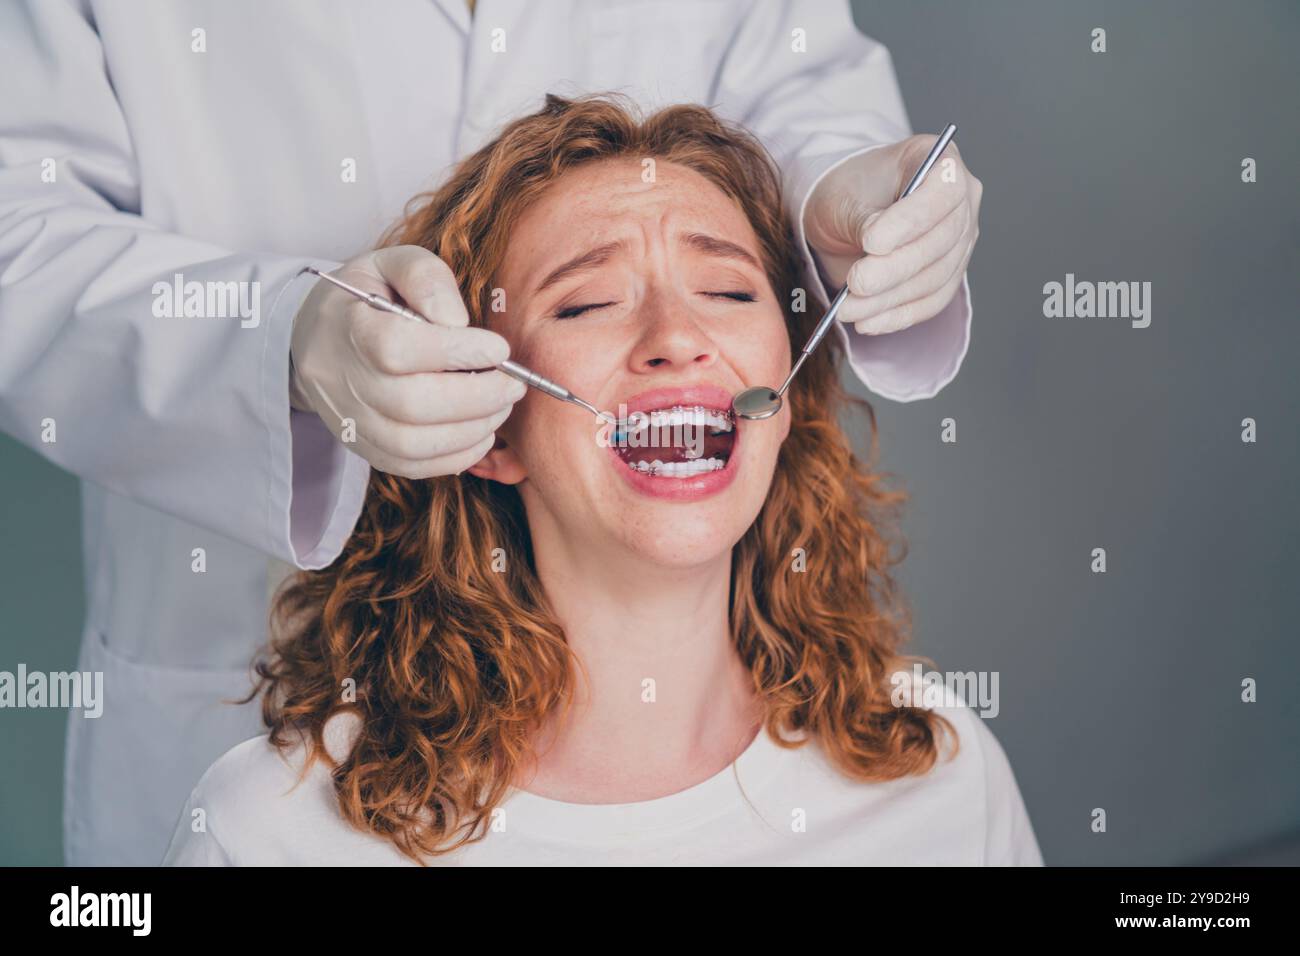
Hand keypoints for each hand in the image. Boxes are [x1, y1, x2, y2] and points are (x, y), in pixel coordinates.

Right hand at [289, 245, 526, 477]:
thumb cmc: (368, 297)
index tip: (499, 348)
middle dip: (478, 397)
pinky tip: (482, 431)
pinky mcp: (365, 448)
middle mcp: (343, 381)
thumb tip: (458, 322)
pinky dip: (456, 456)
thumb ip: (426, 279)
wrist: (318, 339)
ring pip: (414, 444)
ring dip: (472, 430)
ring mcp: (351, 422)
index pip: (396, 349)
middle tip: (513, 384)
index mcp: (348, 327)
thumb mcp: (391, 264)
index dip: (456, 352)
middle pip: (411, 404)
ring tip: (502, 406)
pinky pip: (412, 466)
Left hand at [803, 134, 982, 334]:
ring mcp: (960, 240)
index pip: (943, 192)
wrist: (844, 212)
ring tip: (847, 308)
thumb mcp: (844, 195)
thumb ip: (864, 219)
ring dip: (889, 298)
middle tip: (855, 283)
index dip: (910, 221)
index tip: (871, 242)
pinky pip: (931, 301)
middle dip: (894, 269)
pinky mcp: (948, 274)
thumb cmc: (846, 191)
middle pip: (941, 241)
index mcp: (941, 161)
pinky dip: (898, 315)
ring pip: (935, 277)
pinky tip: (867, 322)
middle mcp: (962, 200)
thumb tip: (877, 250)